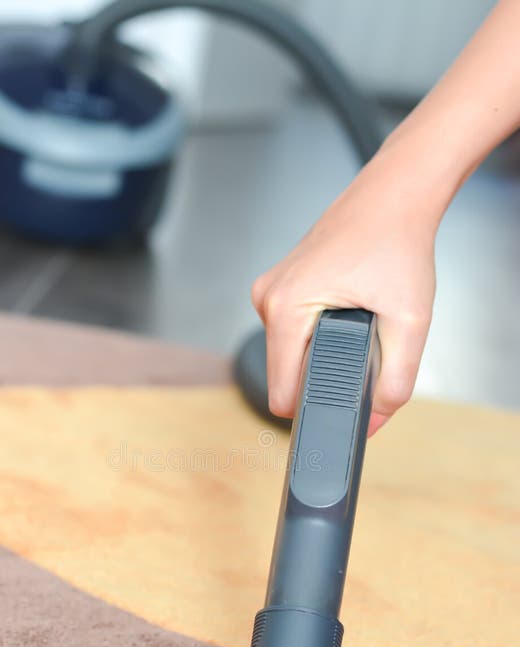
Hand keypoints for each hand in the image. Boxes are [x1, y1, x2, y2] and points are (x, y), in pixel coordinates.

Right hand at [251, 154, 437, 434]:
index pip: (282, 393)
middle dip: (323, 376)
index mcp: (286, 308)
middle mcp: (268, 298)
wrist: (394, 194)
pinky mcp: (279, 285)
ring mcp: (270, 290)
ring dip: (322, 352)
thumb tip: (375, 421)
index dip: (312, 410)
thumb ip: (396, 380)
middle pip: (287, 374)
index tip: (340, 409)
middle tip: (364, 347)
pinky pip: (293, 330)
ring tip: (359, 321)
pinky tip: (348, 309)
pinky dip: (319, 332)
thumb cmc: (397, 242)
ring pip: (290, 353)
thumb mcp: (409, 320)